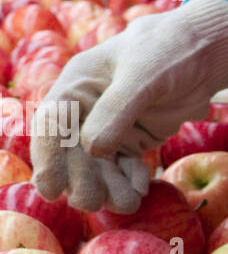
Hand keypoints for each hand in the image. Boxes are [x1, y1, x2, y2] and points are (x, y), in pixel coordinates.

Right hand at [31, 0, 227, 211]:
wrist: (205, 51)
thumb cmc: (169, 49)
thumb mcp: (142, 73)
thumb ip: (116, 108)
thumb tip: (91, 148)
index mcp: (75, 87)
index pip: (50, 126)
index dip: (47, 159)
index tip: (52, 190)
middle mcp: (83, 112)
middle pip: (71, 153)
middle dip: (81, 180)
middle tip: (93, 202)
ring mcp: (106, 128)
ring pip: (96, 167)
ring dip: (107, 187)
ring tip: (126, 203)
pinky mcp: (128, 141)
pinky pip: (121, 168)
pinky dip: (128, 181)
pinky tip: (139, 189)